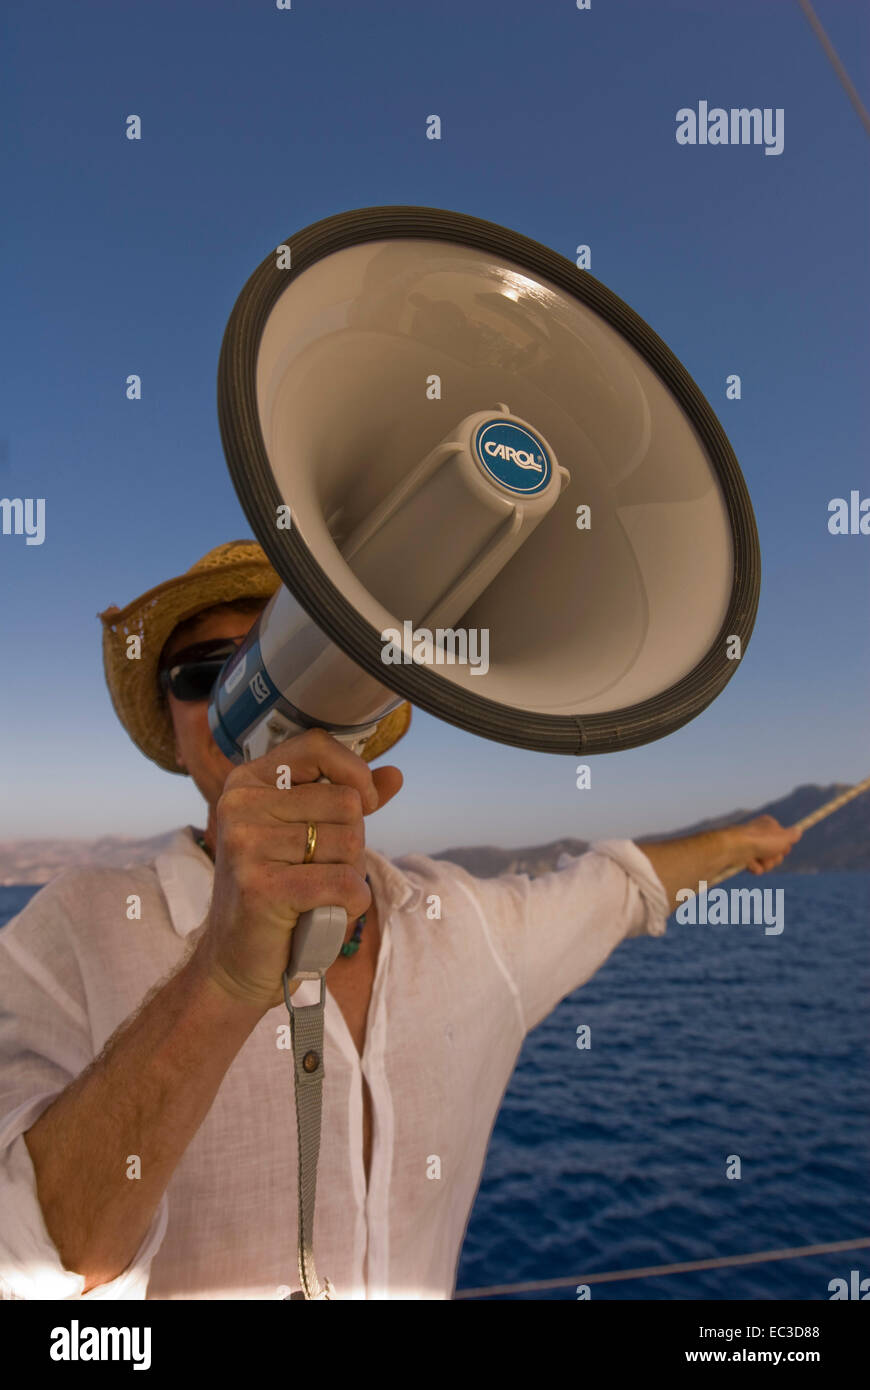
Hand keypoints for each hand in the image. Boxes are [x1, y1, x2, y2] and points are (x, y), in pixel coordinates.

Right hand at [193, 727, 402, 1011]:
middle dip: (352, 843)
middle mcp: (241, 805)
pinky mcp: (262, 887)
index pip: (317, 746)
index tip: (365, 802)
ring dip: (350, 876)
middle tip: (320, 871)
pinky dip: (350, 904)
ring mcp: (247, 844)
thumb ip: (346, 802)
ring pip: (350, 844)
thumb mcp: (306, 836)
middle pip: (346, 802)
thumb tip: (393, 776)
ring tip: (316, 893)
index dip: (354, 772)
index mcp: (247, 782)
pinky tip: (324, 913)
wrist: (236, 960)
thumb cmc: (277, 893)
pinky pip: (345, 883)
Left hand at [733, 814, 801, 874]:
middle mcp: (759, 834)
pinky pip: (756, 867)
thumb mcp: (783, 836)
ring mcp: (751, 845)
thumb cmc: (761, 840)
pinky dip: (755, 867)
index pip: (784, 838)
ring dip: (766, 864)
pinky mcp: (743, 856)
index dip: (785, 846)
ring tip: (758, 859)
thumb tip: (798, 830)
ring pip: (767, 862)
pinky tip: (749, 863)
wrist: (735, 848)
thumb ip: (793, 835)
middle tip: (769, 853)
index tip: (783, 848)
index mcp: (768, 824)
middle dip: (775, 858)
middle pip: (776, 852)